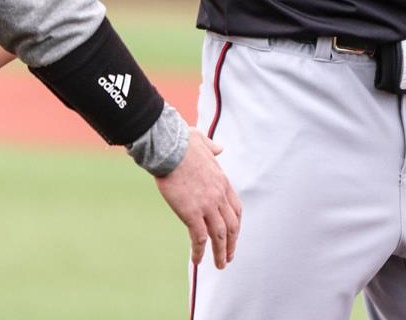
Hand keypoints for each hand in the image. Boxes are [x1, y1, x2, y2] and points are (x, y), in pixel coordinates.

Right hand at [154, 129, 240, 268]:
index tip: (234, 234)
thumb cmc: (182, 142)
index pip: (236, 208)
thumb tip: (219, 147)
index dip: (236, 224)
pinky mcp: (191, 213)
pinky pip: (199, 238)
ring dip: (221, 252)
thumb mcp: (203, 141)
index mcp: (222, 182)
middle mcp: (219, 196)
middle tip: (229, 256)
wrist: (169, 147)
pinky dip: (199, 251)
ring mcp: (207, 205)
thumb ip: (212, 147)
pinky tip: (197, 261)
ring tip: (220, 265)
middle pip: (232, 225)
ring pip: (219, 235)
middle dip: (232, 243)